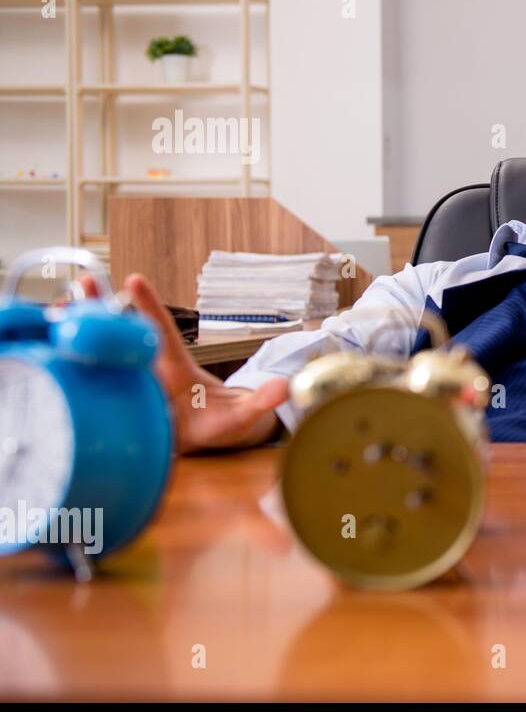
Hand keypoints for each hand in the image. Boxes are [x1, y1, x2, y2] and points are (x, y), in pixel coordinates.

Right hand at [78, 273, 288, 453]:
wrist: (211, 433)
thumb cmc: (226, 420)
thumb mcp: (246, 414)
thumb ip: (263, 401)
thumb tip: (286, 387)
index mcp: (178, 368)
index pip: (162, 332)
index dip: (149, 308)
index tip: (135, 278)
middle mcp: (151, 369)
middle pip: (124, 334)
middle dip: (103, 308)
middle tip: (84, 279)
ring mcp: (136, 383)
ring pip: (106, 353)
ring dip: (82, 331)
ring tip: (57, 308)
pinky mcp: (124, 400)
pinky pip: (97, 381)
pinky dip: (76, 366)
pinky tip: (53, 353)